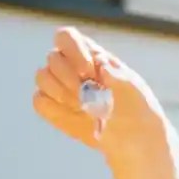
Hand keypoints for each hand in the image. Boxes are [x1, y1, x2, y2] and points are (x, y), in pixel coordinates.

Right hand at [32, 26, 164, 162]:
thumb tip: (101, 63)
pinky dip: (53, 108)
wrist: (135, 141)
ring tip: (83, 108)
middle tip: (88, 96)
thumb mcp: (136, 93)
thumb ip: (119, 76)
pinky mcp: (53, 108)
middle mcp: (72, 67)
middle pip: (53, 57)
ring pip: (42, 77)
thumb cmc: (138, 111)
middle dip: (69, 77)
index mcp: (92, 55)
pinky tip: (75, 116)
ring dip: (60, 93)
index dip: (73, 50)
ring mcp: (61, 87)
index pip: (66, 37)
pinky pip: (39, 101)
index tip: (90, 72)